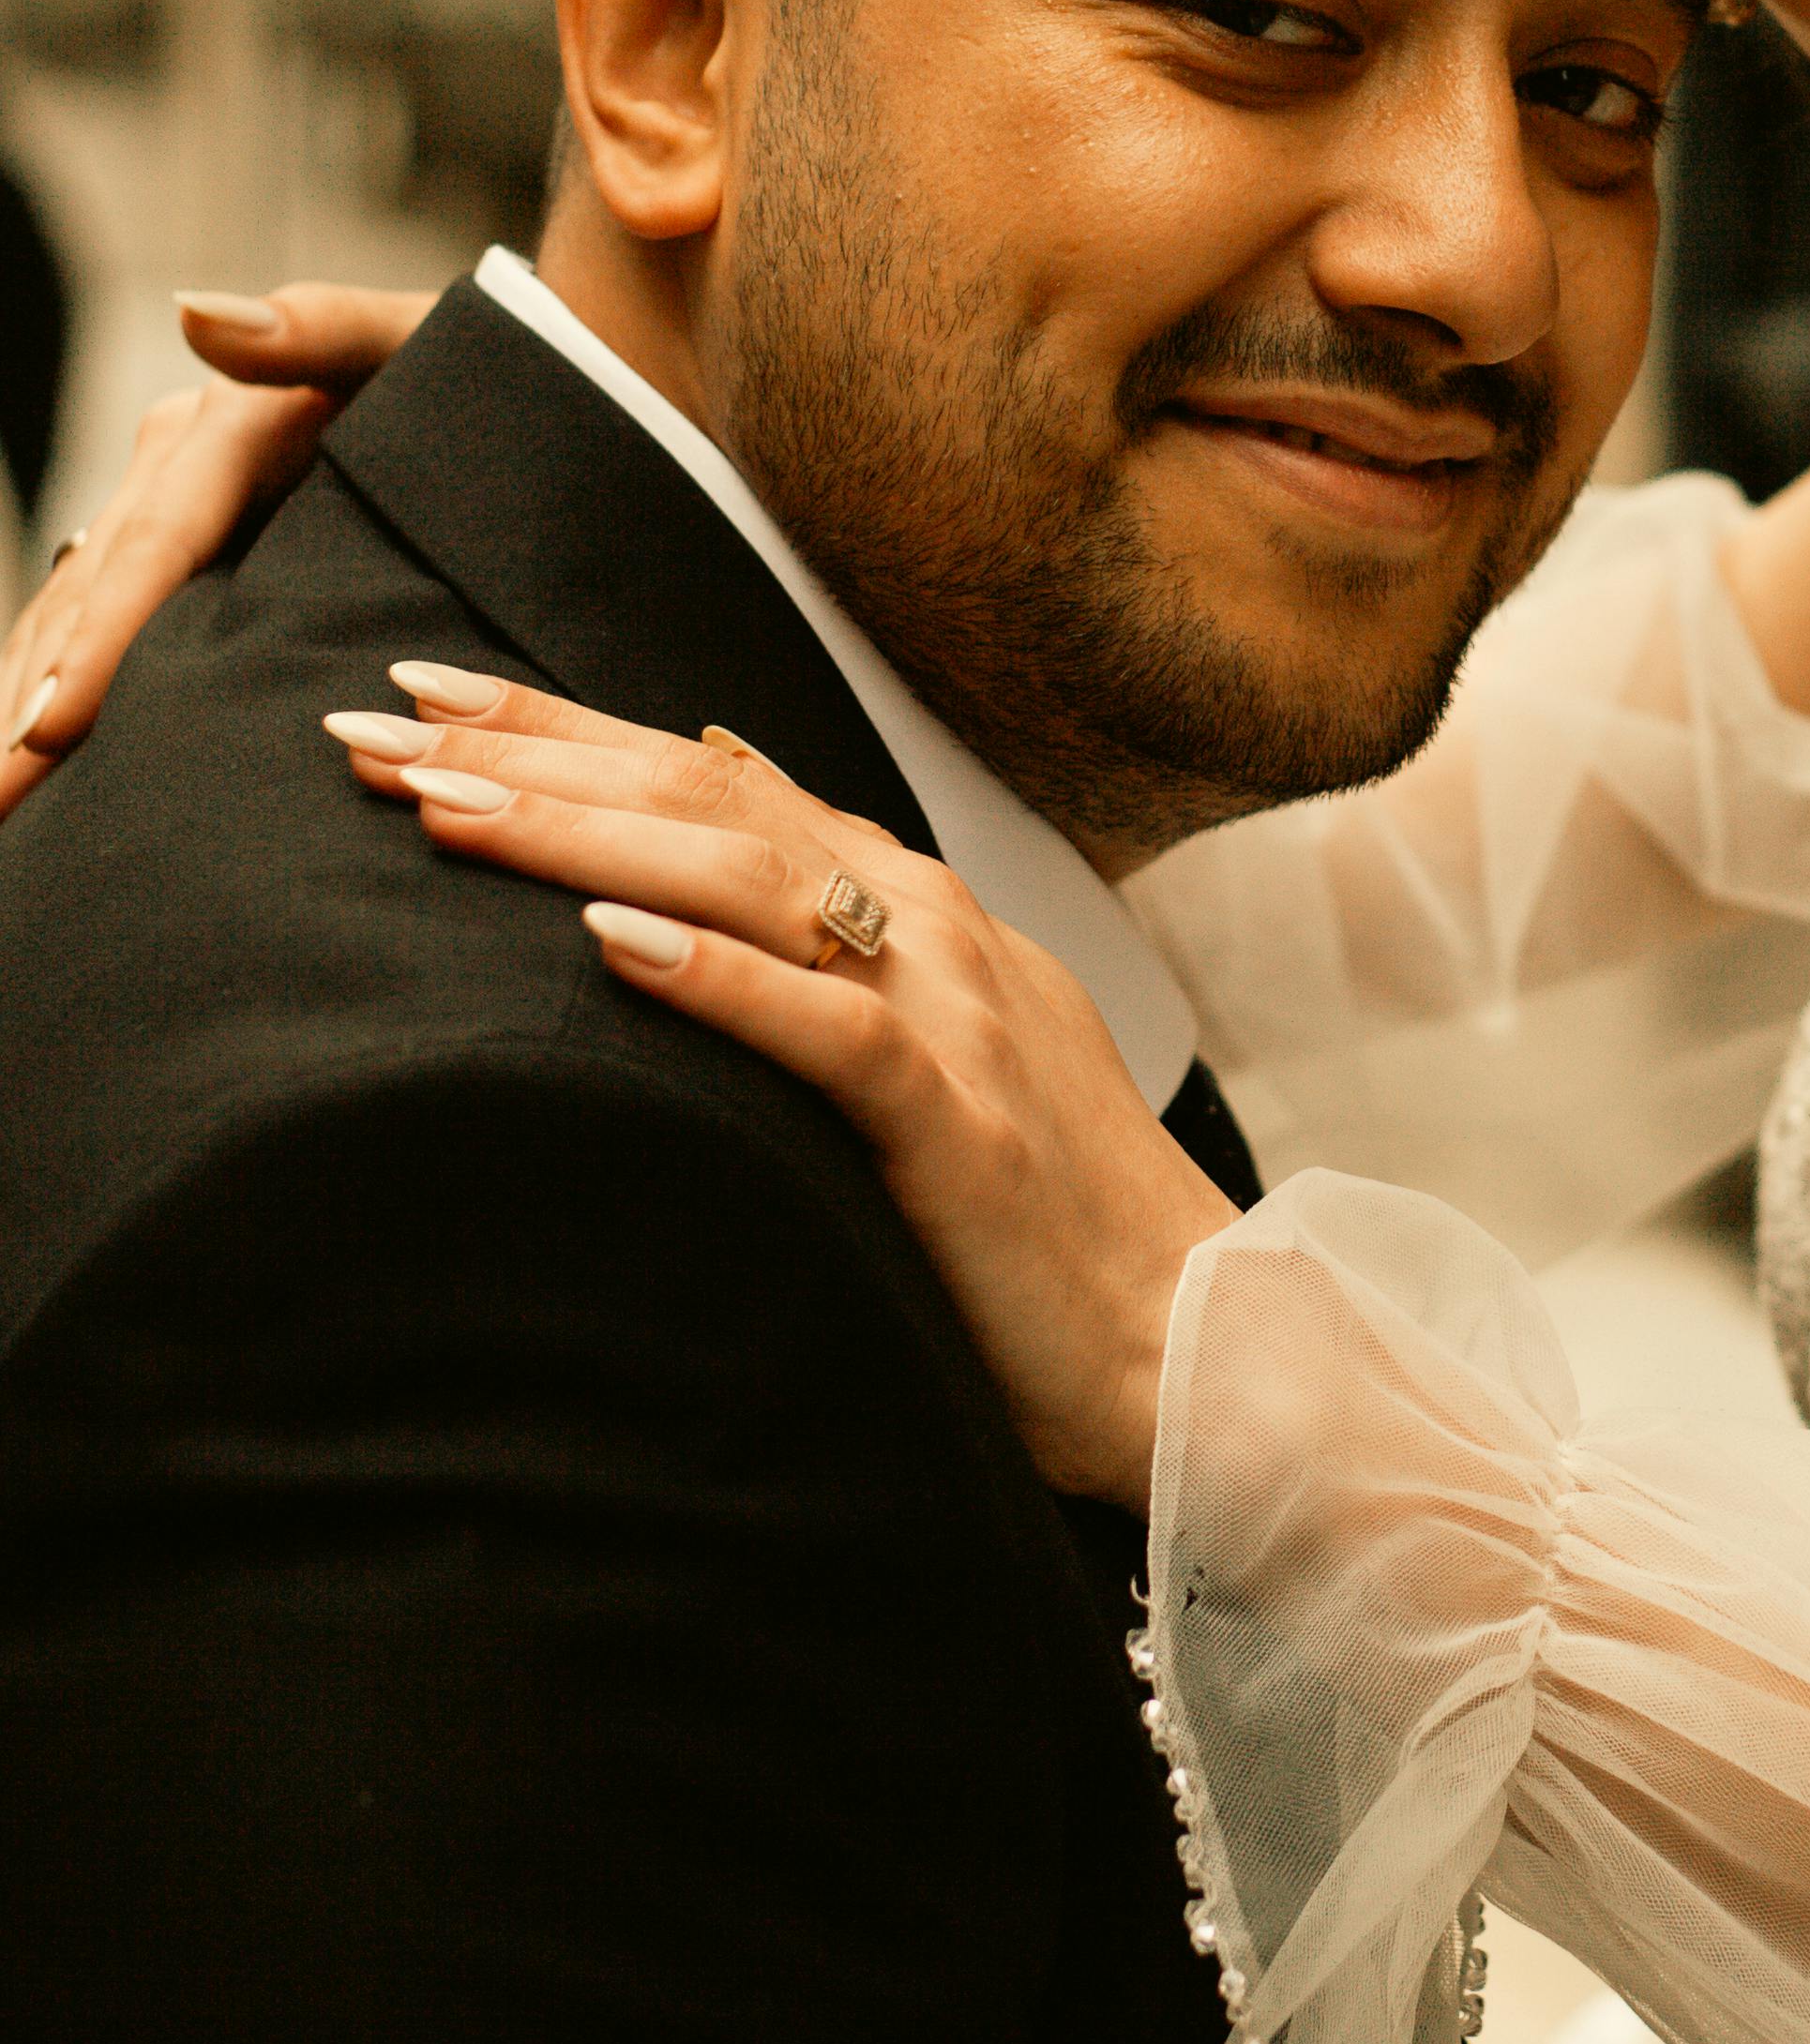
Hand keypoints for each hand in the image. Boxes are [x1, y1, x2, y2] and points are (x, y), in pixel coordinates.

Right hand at [4, 284, 431, 817]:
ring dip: (26, 702)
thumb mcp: (409, 335)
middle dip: (30, 701)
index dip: (98, 642)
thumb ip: (318, 326)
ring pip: (79, 618)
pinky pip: (106, 624)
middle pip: (92, 596)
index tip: (48, 729)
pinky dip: (64, 686)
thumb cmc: (471, 367)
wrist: (497, 382)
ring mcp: (174, 509)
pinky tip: (36, 754)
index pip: (150, 549)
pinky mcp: (190, 551)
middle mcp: (178, 466)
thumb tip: (198, 314)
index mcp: (225, 425)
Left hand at [322, 671, 1235, 1499]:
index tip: (422, 696)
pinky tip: (610, 941)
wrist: (1198, 1347)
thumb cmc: (1050, 1218)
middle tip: (375, 729)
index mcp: (919, 907)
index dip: (565, 729)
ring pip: (749, 884)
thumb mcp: (941, 1033)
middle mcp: (934, 929)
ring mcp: (955, 1014)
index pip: (712, 780)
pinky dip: (716, 977)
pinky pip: (827, 1029)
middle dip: (533, 757)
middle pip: (707, 802)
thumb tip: (722, 774)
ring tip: (445, 805)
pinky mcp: (957, 1120)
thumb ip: (837, 914)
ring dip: (586, 835)